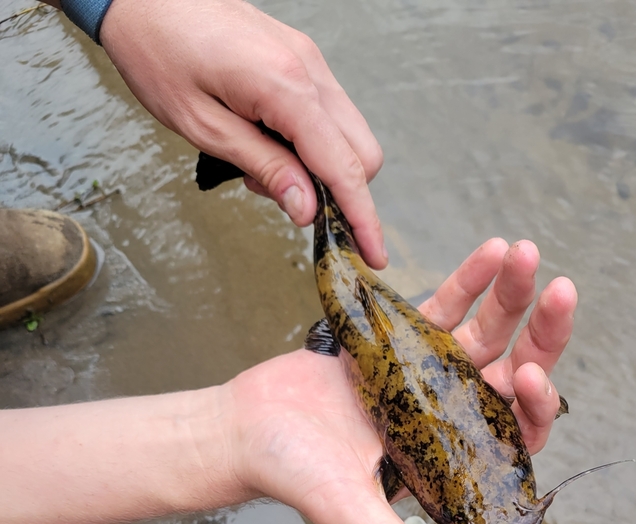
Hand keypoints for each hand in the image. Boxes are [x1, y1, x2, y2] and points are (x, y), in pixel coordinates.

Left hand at [99, 0, 385, 267]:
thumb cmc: (159, 53)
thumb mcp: (204, 126)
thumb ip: (264, 167)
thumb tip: (308, 210)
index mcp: (286, 87)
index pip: (343, 167)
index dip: (361, 218)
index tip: (373, 255)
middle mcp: (309, 70)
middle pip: (361, 154)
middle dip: (340, 194)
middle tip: (286, 204)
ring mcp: (309, 61)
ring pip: (350, 135)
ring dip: (323, 171)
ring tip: (266, 172)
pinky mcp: (301, 59)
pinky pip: (328, 115)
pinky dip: (313, 145)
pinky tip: (269, 146)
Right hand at [226, 239, 576, 523]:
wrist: (246, 428)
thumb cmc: (296, 474)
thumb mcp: (351, 513)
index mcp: (454, 459)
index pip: (513, 432)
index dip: (535, 405)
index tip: (530, 375)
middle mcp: (450, 416)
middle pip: (512, 373)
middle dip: (541, 335)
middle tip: (561, 291)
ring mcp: (430, 374)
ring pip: (485, 332)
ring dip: (511, 295)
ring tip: (526, 252)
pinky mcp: (403, 340)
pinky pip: (446, 306)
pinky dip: (470, 280)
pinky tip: (494, 251)